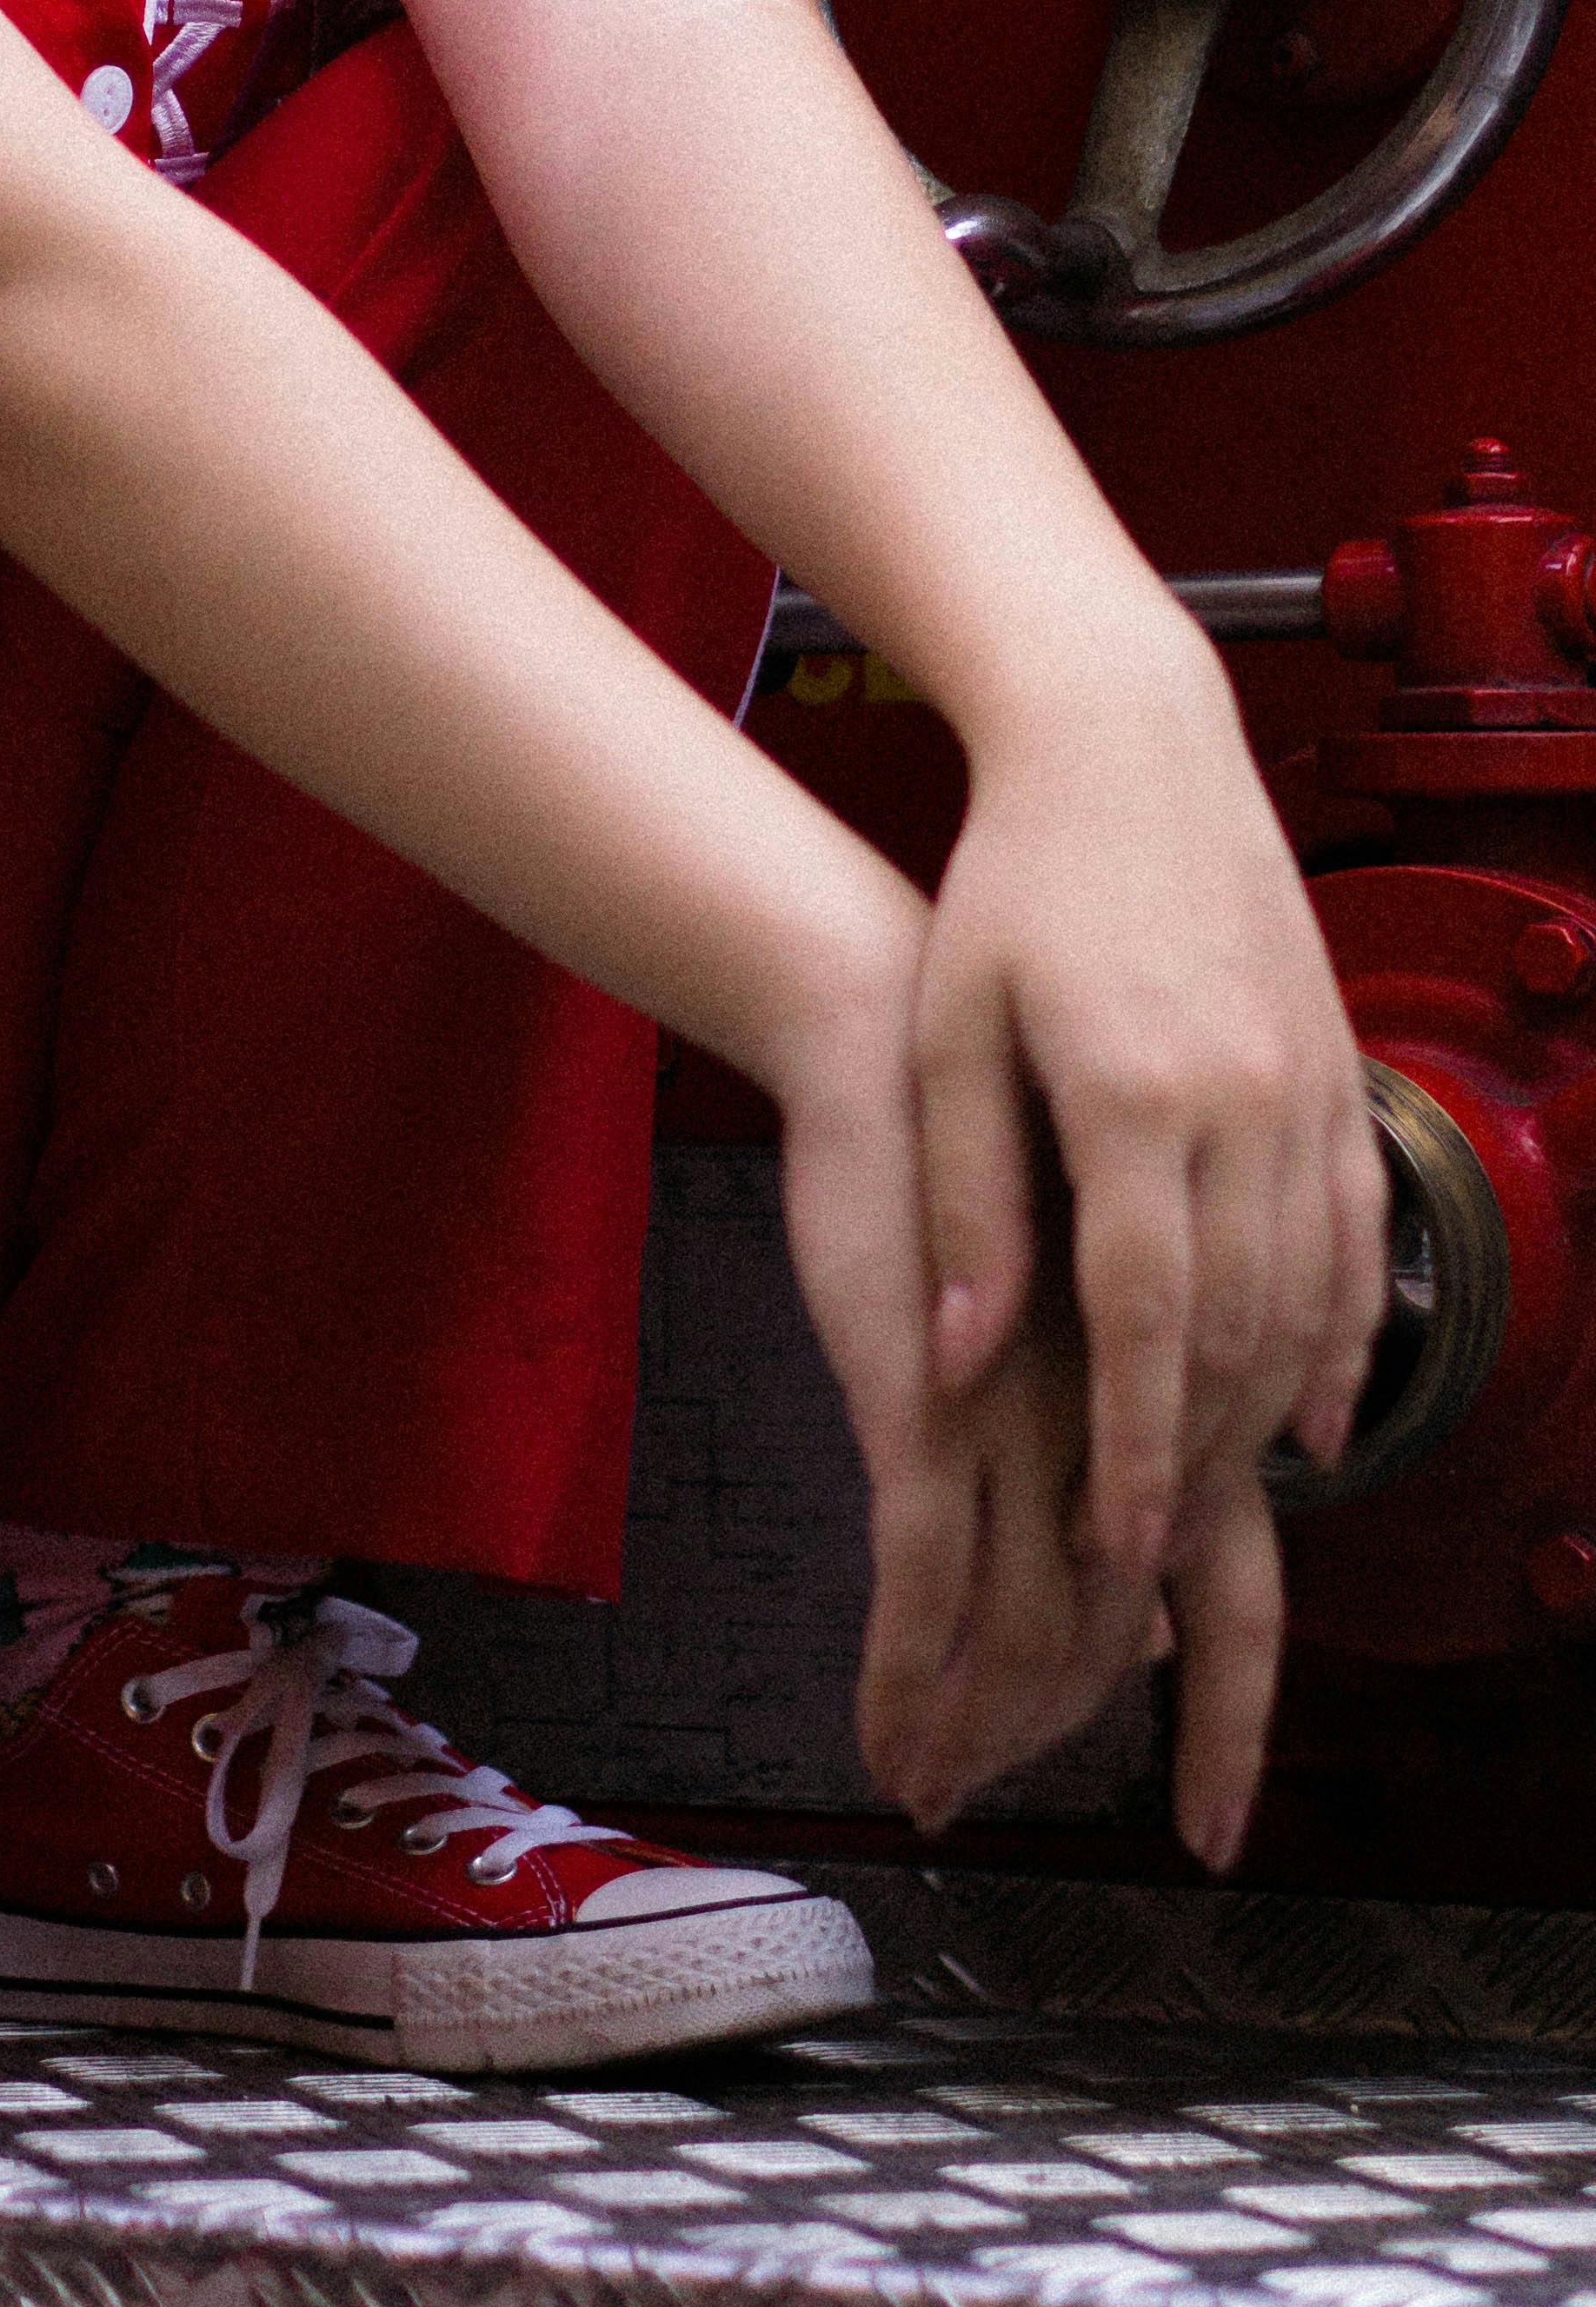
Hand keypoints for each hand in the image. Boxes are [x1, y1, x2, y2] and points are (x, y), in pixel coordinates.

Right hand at [780, 1056, 1152, 1826]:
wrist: (883, 1042)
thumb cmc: (964, 1167)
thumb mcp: (1062, 1316)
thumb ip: (1109, 1452)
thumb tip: (1150, 1592)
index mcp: (1165, 1405)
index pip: (1233, 1606)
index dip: (1228, 1726)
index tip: (1209, 1820)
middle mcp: (1115, 1428)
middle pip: (1115, 1643)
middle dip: (1059, 1744)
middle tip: (995, 1803)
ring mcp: (1027, 1423)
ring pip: (1020, 1633)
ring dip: (971, 1731)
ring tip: (925, 1786)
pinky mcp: (927, 1410)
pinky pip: (923, 1584)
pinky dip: (903, 1676)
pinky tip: (883, 1728)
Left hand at [912, 648, 1383, 1631]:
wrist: (1128, 747)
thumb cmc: (1012, 880)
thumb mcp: (948, 1030)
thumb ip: (963, 1196)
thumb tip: (953, 1356)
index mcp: (1135, 1094)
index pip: (1143, 1320)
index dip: (1131, 1448)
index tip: (1114, 1549)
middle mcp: (1244, 1100)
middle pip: (1237, 1332)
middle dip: (1195, 1458)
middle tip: (1146, 1559)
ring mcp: (1309, 1087)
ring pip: (1309, 1301)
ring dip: (1262, 1415)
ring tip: (1204, 1500)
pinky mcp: (1340, 1073)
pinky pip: (1359, 1242)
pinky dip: (1342, 1339)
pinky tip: (1313, 1415)